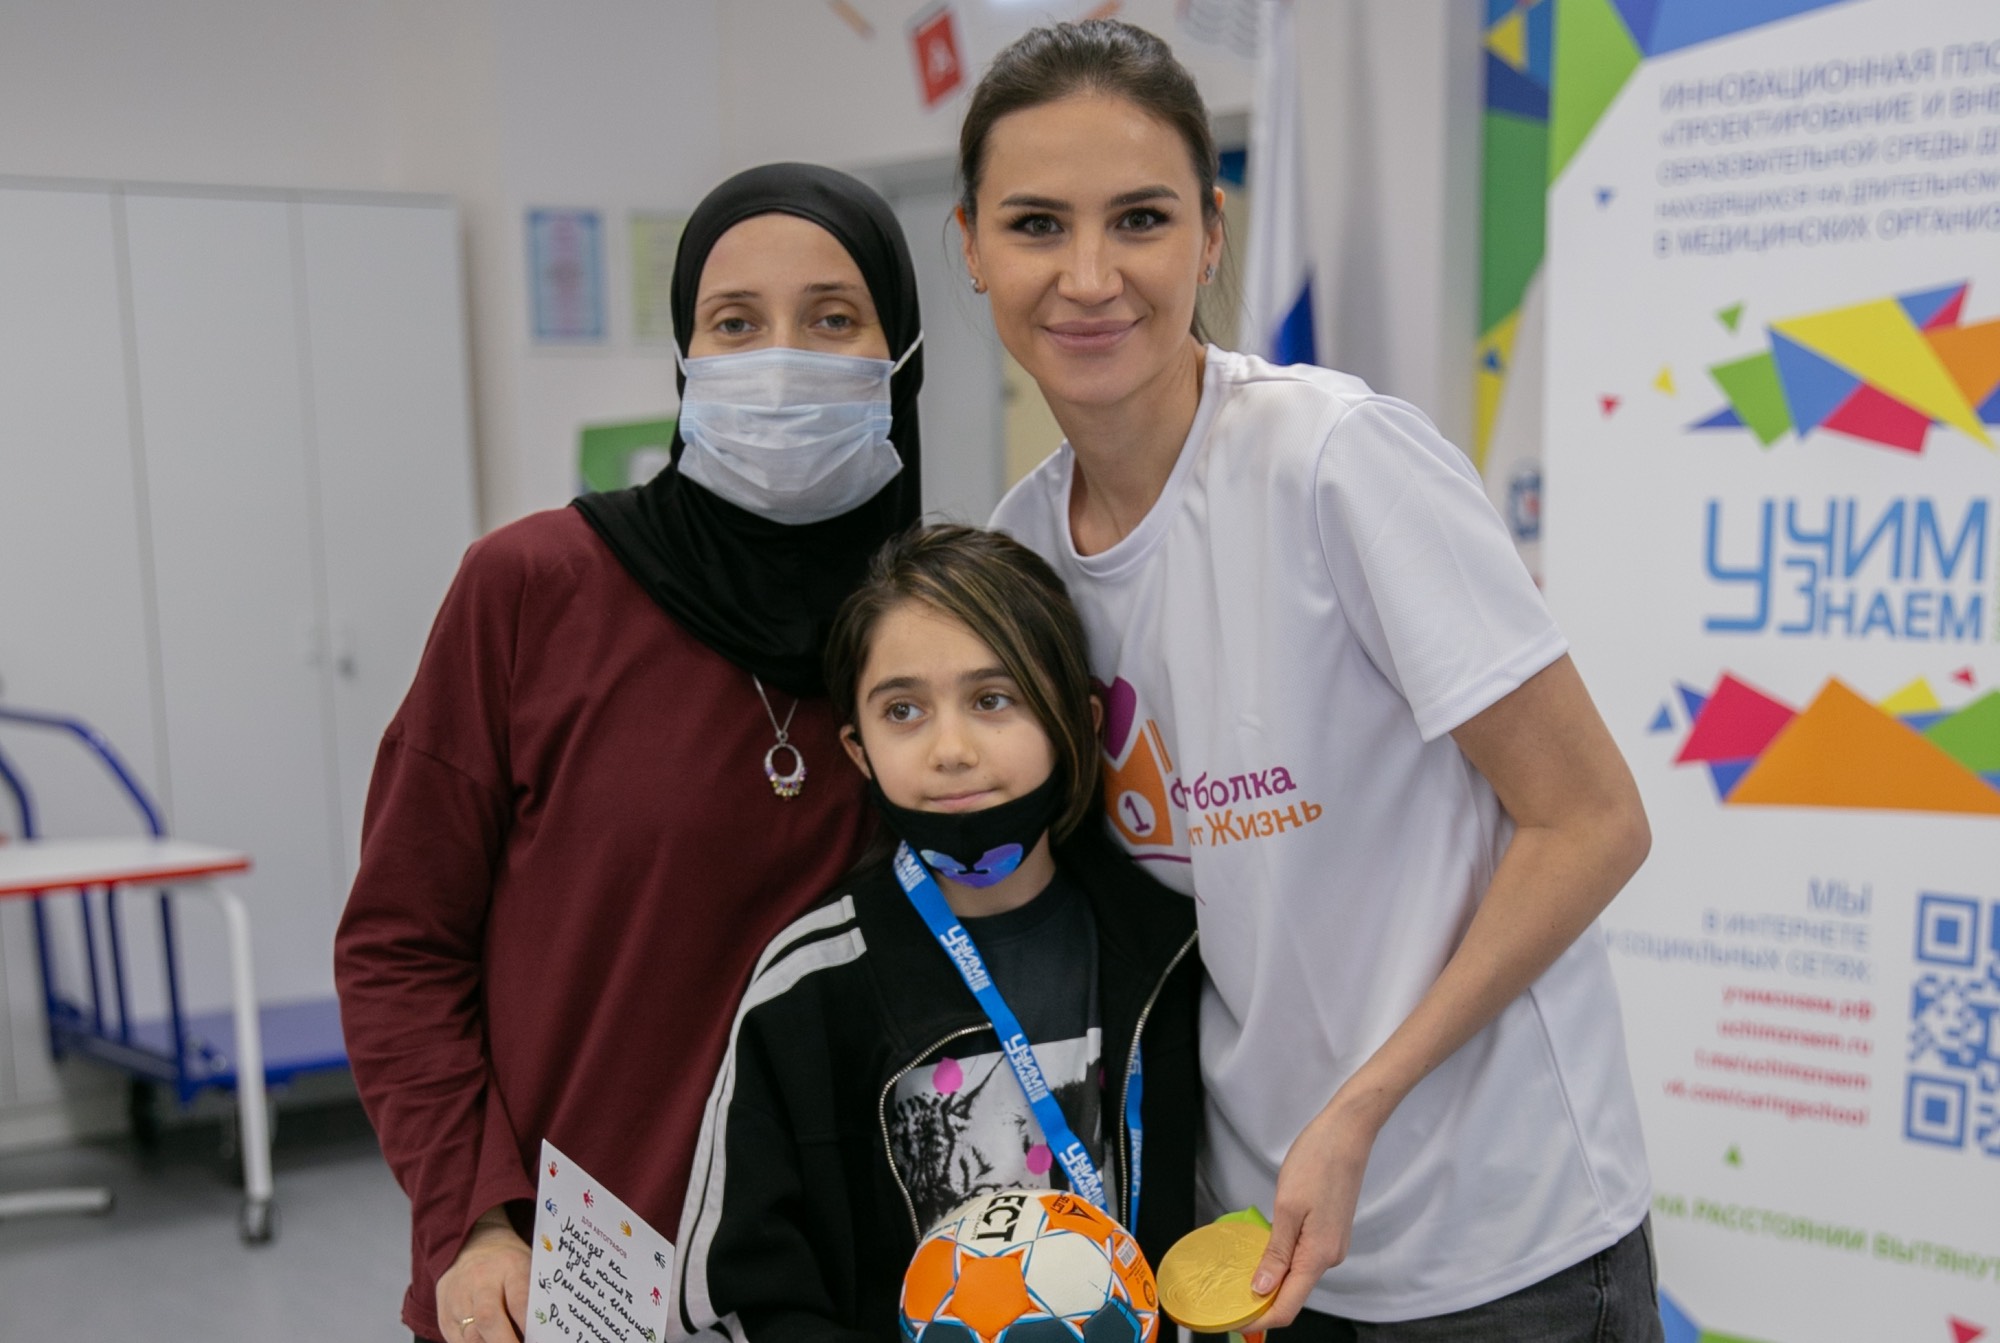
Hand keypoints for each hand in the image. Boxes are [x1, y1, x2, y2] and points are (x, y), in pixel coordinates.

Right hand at [436, 1207, 531, 1342]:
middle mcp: (481, 1281)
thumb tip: (544, 1330)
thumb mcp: (528, 1267)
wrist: (471, 1246)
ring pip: (471, 1335)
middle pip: (490, 1318)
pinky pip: (458, 1341)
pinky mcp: (445, 1316)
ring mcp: (459, 1298)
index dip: (529, 1324)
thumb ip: (534, 1297)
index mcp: (510, 1266)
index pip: (520, 1298)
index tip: (541, 1337)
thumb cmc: (508, 1263)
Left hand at [1246, 1097, 1381, 1329]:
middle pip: (1293, 1295)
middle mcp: (1329, 1256)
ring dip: (1271, 1281)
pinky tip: (1264, 1255)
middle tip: (1228, 1299)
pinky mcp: (1329, 1232)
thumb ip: (1276, 1252)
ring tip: (1240, 1276)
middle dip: (1262, 1303)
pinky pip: (1303, 1259)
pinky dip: (1282, 1264)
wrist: (1346, 1134)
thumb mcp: (1288, 1206)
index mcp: (1319, 1255)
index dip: (1260, 1320)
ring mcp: (1331, 1245)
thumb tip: (1262, 1289)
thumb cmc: (1317, 1161)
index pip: (1288, 1306)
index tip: (1234, 1321)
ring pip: (1298, 1277)